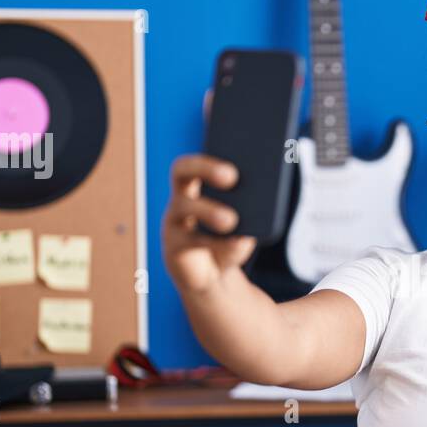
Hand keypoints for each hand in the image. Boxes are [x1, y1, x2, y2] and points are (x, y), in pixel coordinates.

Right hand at [161, 154, 257, 295]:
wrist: (211, 279)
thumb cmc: (229, 242)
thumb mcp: (247, 228)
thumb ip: (253, 219)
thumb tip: (250, 225)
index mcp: (200, 185)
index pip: (202, 157)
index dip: (214, 150)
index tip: (237, 146)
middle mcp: (182, 197)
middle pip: (182, 169)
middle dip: (206, 168)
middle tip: (232, 175)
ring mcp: (174, 221)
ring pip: (184, 205)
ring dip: (210, 211)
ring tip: (231, 220)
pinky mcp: (173, 247)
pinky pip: (192, 242)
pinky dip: (218, 245)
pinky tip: (237, 244)